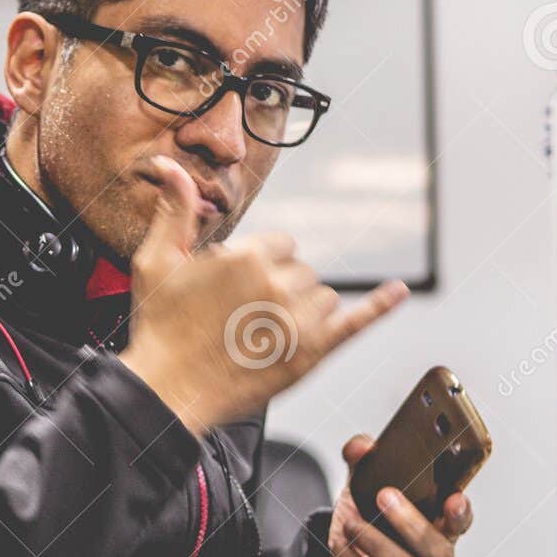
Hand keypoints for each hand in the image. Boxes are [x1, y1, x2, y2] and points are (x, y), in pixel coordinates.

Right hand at [119, 157, 406, 437]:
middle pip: (302, 272)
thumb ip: (174, 210)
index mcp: (246, 257)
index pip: (282, 245)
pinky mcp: (310, 354)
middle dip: (280, 288)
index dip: (261, 265)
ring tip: (264, 334)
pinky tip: (399, 291)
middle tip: (243, 317)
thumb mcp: (157, 260)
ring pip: (322, 299)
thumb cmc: (159, 329)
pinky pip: (356, 321)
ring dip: (302, 311)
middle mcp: (278, 284)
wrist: (166, 391)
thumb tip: (167, 165)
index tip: (239, 289)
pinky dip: (381, 306)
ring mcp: (298, 321)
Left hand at [318, 435, 474, 556]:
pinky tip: (340, 544)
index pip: (460, 523)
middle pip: (435, 550)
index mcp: (439, 531)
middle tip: (383, 495)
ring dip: (372, 541)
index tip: (455, 497)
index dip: (461, 513)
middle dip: (409, 521)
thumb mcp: (364, 490)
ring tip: (350, 522)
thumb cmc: (367, 527)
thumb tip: (359, 447)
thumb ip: (364, 463)